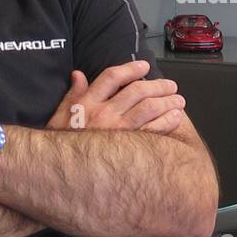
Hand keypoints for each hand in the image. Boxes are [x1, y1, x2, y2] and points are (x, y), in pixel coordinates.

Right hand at [46, 60, 186, 134]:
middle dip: (158, 85)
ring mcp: (117, 131)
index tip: (145, 66)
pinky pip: (153, 131)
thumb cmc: (61, 144)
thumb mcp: (60, 115)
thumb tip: (78, 74)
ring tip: (178, 100)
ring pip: (149, 108)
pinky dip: (167, 122)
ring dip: (167, 101)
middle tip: (171, 85)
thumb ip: (73, 94)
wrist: (58, 170)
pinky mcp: (128, 148)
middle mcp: (104, 114)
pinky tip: (176, 118)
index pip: (112, 77)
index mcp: (88, 103)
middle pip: (137, 91)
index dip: (131, 69)